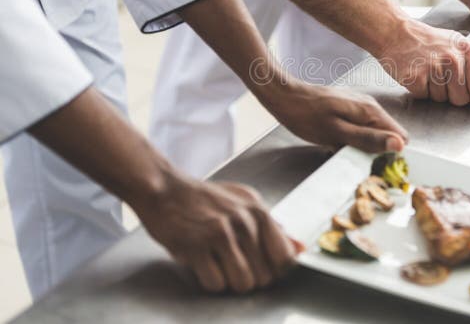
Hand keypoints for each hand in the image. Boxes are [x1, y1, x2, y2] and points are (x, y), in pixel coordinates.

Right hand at [135, 175, 301, 292]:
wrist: (165, 189)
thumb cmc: (204, 199)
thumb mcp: (244, 204)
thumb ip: (272, 228)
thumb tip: (300, 249)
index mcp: (259, 211)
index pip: (285, 256)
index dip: (275, 270)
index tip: (263, 268)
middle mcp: (244, 221)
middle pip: (264, 275)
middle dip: (251, 278)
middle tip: (233, 265)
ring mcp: (220, 233)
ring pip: (243, 283)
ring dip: (231, 283)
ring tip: (219, 266)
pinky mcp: (196, 246)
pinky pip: (215, 283)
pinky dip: (210, 282)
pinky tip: (203, 264)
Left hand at [270, 83, 408, 152]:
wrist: (284, 96)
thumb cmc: (306, 116)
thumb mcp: (337, 133)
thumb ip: (369, 139)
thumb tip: (399, 145)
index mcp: (371, 112)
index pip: (401, 136)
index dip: (393, 153)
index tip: (376, 164)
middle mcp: (370, 107)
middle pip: (388, 135)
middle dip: (377, 150)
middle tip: (354, 157)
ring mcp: (360, 107)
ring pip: (374, 134)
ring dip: (362, 146)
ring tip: (341, 149)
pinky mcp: (349, 110)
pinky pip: (361, 129)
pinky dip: (352, 139)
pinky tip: (336, 142)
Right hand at [375, 19, 469, 105]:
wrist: (396, 33)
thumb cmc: (428, 42)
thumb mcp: (458, 48)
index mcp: (467, 50)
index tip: (464, 90)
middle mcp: (452, 58)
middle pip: (461, 99)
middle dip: (451, 96)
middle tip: (441, 79)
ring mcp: (433, 67)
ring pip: (441, 100)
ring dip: (433, 92)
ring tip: (427, 73)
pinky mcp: (414, 76)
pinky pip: (424, 97)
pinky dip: (419, 90)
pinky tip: (417, 75)